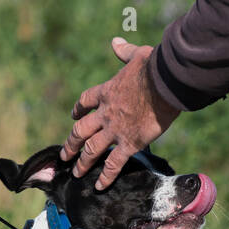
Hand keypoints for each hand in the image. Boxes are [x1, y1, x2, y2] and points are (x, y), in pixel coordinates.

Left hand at [60, 37, 180, 189]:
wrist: (164, 82)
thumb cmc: (154, 66)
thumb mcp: (137, 54)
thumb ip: (124, 51)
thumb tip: (115, 41)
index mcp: (106, 91)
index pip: (85, 101)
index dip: (78, 109)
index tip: (73, 115)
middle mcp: (105, 113)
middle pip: (81, 130)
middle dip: (71, 144)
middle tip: (64, 155)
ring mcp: (115, 130)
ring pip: (92, 149)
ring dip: (83, 162)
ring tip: (76, 173)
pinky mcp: (129, 143)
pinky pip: (114, 163)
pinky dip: (106, 176)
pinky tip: (99, 186)